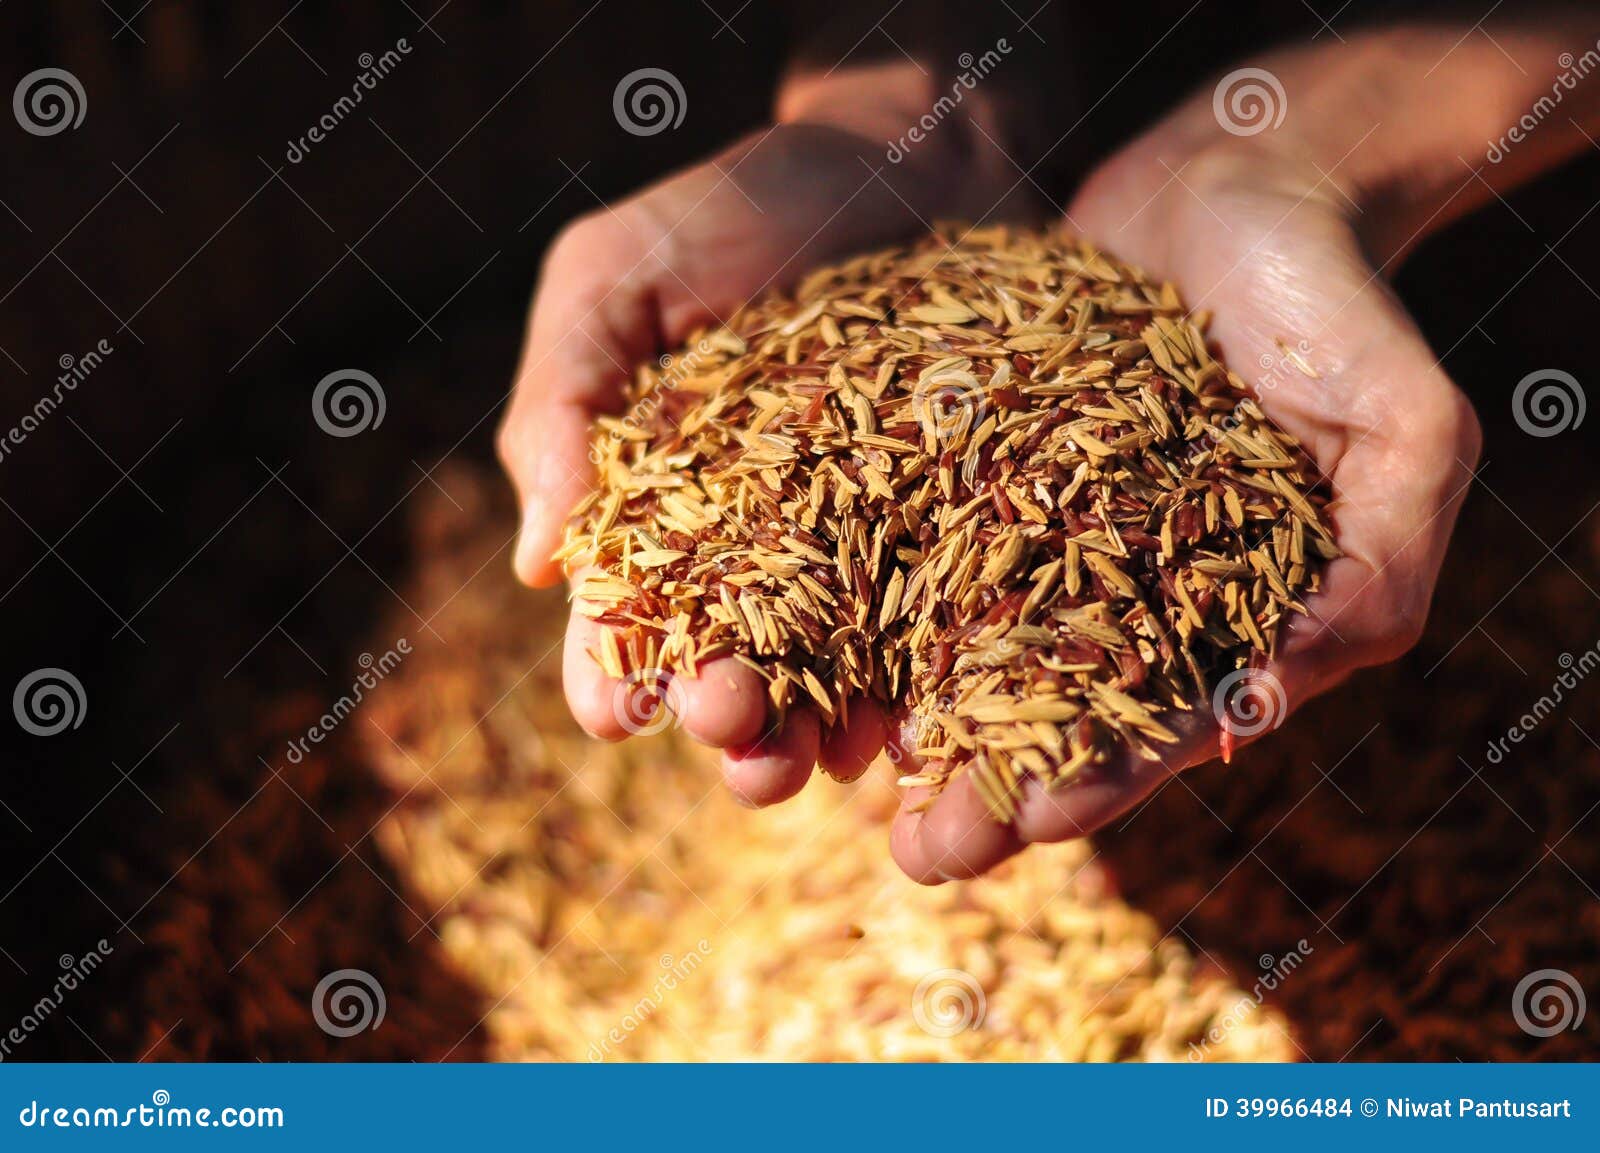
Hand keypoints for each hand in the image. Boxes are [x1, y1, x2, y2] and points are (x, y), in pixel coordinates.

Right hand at [498, 64, 1037, 803]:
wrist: (909, 154)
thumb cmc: (744, 201)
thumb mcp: (618, 271)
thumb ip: (562, 398)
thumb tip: (537, 559)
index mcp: (663, 501)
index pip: (626, 607)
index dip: (613, 666)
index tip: (615, 712)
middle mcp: (761, 546)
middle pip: (732, 658)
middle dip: (724, 714)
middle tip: (729, 740)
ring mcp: (864, 548)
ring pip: (834, 669)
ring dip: (814, 728)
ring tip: (810, 763)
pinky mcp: (957, 532)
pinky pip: (940, 628)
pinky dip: (925, 683)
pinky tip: (914, 726)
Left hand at [887, 24, 1599, 879]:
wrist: (1239, 180)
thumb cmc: (1335, 302)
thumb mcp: (1406, 429)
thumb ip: (1375, 565)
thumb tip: (1283, 695)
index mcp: (1224, 613)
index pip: (1163, 718)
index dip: (1102, 775)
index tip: (1030, 825)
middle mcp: (1122, 589)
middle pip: (1049, 705)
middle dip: (986, 781)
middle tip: (919, 852)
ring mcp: (1041, 529)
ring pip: (960, 636)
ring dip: (907, 707)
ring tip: (847, 771)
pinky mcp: (976, 464)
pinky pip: (909, 530)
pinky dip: (860, 583)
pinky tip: (804, 632)